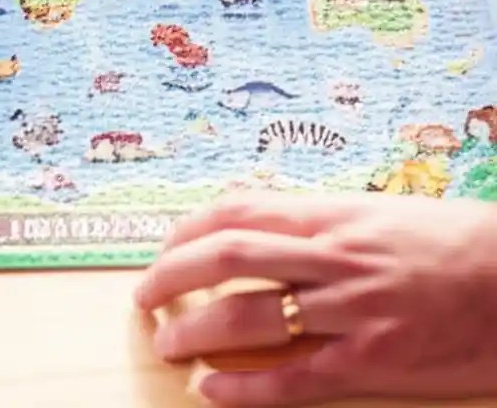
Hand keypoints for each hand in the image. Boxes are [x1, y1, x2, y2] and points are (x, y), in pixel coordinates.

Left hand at [135, 192, 496, 406]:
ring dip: (194, 331)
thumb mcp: (381, 215)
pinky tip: (211, 390)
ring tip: (168, 343)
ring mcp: (352, 312)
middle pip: (225, 259)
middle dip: (170, 277)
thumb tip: (257, 229)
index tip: (163, 249)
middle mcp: (333, 258)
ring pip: (248, 318)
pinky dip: (243, 388)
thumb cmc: (456, 245)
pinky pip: (292, 378)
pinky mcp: (373, 362)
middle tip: (145, 297)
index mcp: (333, 216)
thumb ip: (318, 223)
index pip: (237, 212)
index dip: (186, 231)